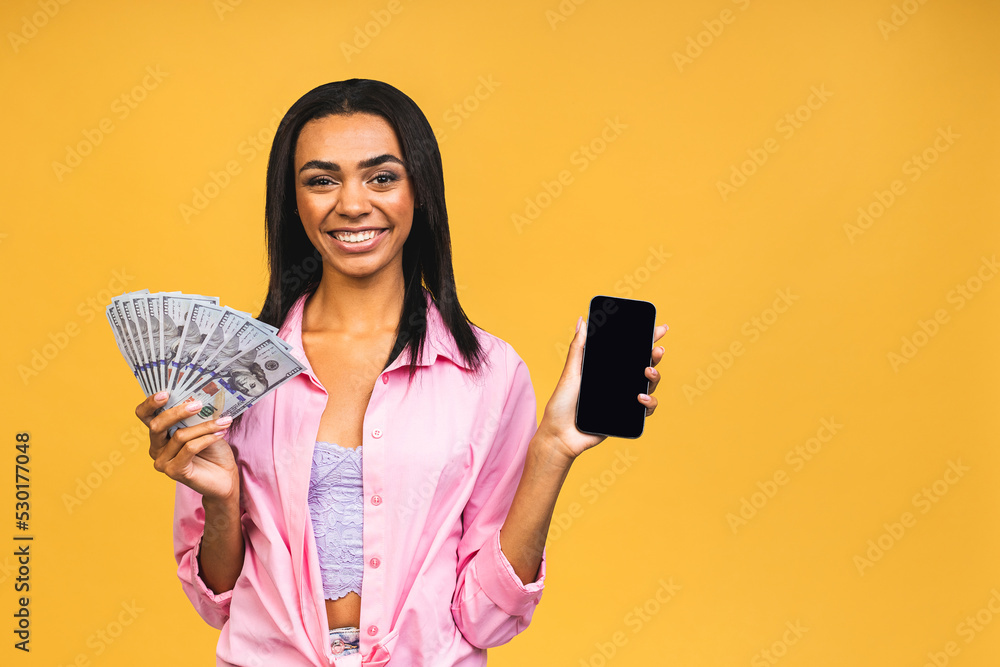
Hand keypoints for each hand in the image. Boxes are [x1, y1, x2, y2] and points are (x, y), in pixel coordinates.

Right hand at [136, 392, 239, 502]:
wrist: (225, 476)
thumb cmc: (213, 450)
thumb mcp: (203, 427)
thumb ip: (195, 416)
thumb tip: (198, 397)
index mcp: (159, 434)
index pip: (145, 415)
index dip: (150, 403)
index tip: (165, 392)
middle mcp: (156, 448)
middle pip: (157, 425)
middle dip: (178, 412)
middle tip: (198, 404)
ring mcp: (163, 461)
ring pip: (179, 436)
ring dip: (204, 426)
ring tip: (223, 421)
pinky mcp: (174, 471)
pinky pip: (189, 448)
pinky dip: (207, 438)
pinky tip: (220, 434)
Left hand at [537, 315, 668, 464]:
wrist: (560, 435)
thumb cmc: (562, 404)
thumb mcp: (570, 372)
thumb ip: (578, 348)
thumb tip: (582, 320)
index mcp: (607, 369)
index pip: (629, 351)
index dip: (646, 340)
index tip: (659, 329)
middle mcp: (618, 383)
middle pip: (644, 366)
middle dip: (655, 356)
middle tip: (656, 351)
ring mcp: (624, 399)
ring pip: (649, 386)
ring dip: (655, 377)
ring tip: (647, 373)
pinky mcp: (626, 417)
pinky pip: (646, 409)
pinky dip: (649, 403)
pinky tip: (640, 398)